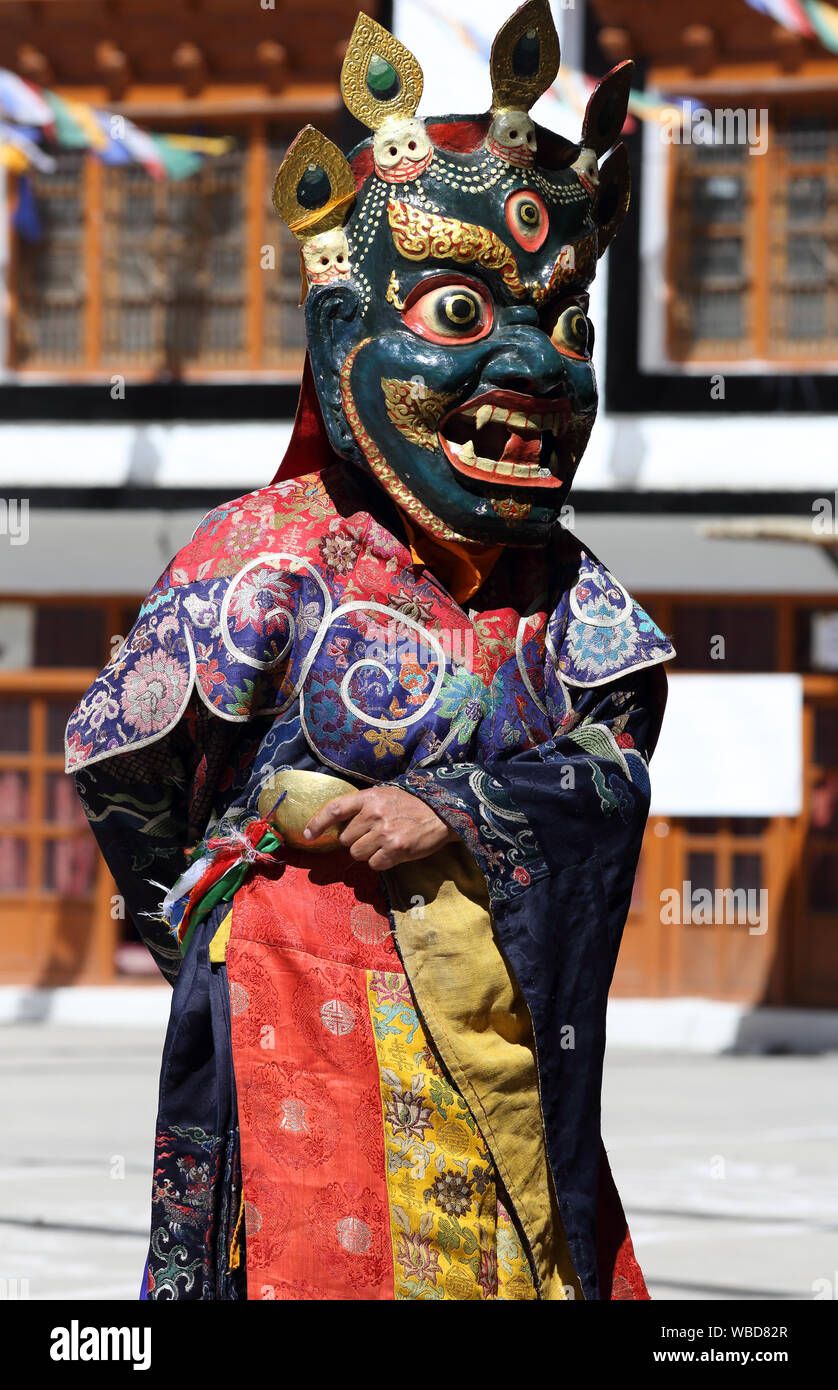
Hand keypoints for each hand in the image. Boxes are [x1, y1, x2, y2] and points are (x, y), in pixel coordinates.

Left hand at [303, 785, 457, 870]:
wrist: (442, 814)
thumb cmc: (411, 805)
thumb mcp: (385, 796)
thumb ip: (363, 807)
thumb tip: (338, 827)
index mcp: (369, 797)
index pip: (335, 809)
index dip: (318, 823)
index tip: (308, 835)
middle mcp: (374, 814)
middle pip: (345, 839)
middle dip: (355, 841)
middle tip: (373, 835)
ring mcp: (384, 833)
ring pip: (357, 853)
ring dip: (367, 853)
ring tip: (384, 843)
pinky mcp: (396, 850)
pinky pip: (374, 864)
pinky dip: (381, 862)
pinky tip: (393, 852)